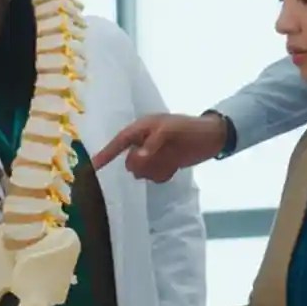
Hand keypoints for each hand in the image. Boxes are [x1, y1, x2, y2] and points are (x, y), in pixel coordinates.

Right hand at [92, 113, 225, 181]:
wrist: (213, 137)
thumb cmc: (188, 129)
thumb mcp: (169, 132)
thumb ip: (151, 145)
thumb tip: (136, 159)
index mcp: (141, 129)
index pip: (119, 142)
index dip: (106, 154)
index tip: (93, 168)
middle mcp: (144, 143)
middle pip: (130, 162)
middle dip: (143, 164)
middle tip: (159, 158)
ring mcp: (153, 155)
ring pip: (142, 171)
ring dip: (154, 170)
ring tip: (169, 161)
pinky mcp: (164, 165)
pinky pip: (154, 176)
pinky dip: (163, 174)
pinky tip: (173, 167)